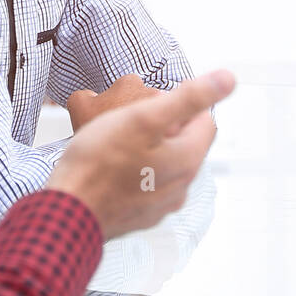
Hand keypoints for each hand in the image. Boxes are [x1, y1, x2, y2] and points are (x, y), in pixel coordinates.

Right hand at [46, 70, 234, 239]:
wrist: (66, 212)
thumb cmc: (99, 161)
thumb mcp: (144, 118)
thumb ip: (188, 98)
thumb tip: (229, 78)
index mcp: (189, 161)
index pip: (205, 120)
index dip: (179, 105)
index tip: (147, 106)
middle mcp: (183, 188)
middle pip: (184, 143)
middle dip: (164, 128)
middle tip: (128, 123)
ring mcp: (162, 206)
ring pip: (166, 164)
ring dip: (149, 150)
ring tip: (116, 145)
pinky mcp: (141, 217)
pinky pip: (148, 185)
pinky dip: (136, 173)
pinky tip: (110, 170)